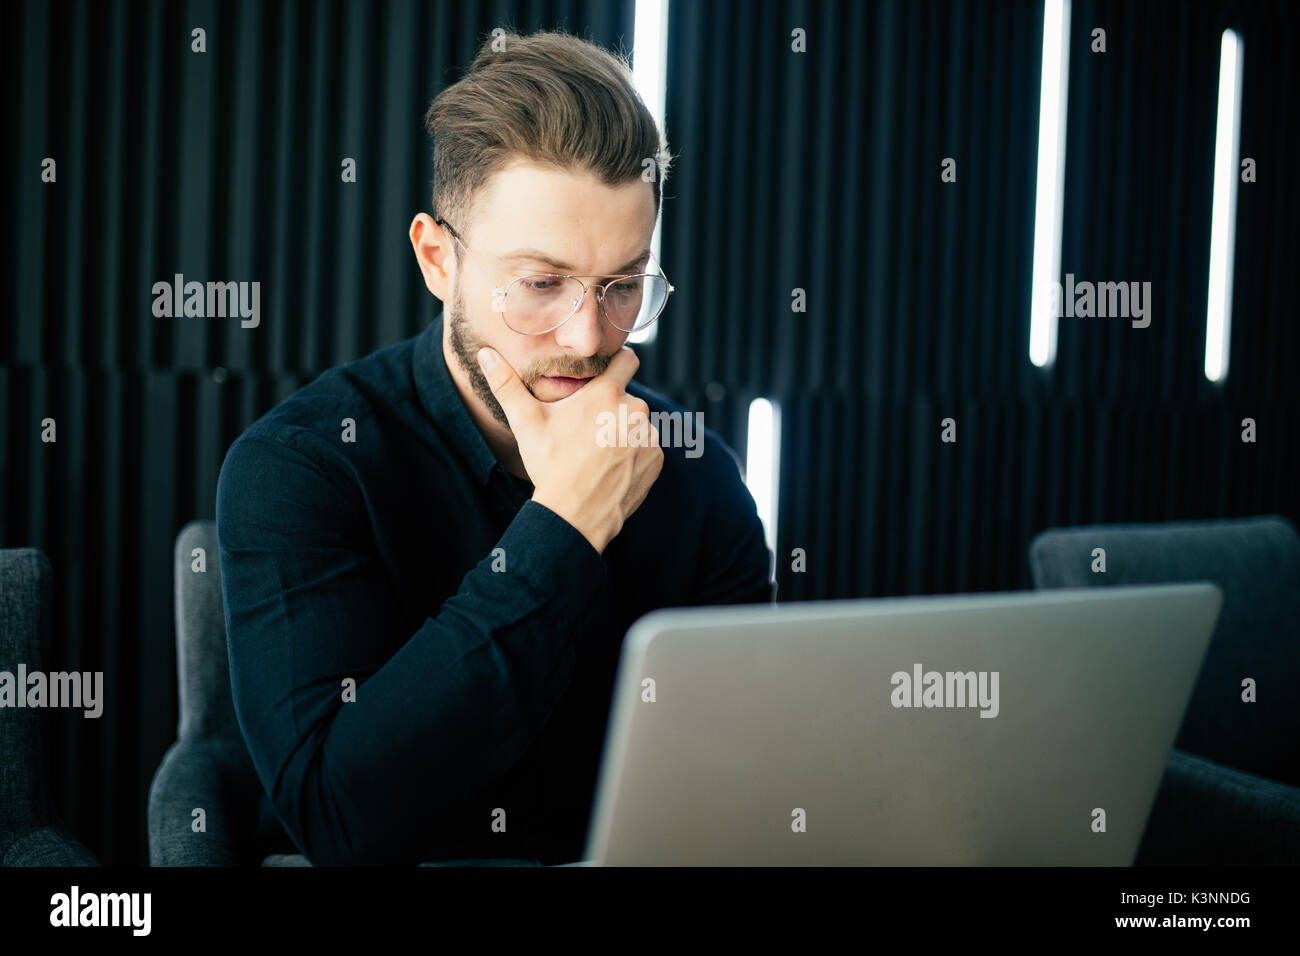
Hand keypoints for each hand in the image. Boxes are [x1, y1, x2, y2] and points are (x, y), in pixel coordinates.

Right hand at [477, 346, 663, 552]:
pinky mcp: (656, 460)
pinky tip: (611, 468)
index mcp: (607, 393)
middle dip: (610, 410)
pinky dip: (634, 455)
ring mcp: (649, 436)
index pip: (627, 359)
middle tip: (586, 432)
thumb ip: (507, 385)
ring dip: (623, 433)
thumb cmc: (550, 466)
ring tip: (597, 454)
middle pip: (626, 398)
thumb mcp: (526, 423)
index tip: (606, 375)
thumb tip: (485, 354)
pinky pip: (647, 449)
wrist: (575, 515)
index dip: (617, 363)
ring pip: (637, 425)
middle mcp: (635, 410)